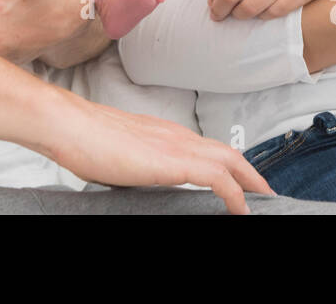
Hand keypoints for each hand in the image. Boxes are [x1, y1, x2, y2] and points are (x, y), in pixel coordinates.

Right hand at [36, 90, 274, 214]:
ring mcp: (177, 145)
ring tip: (263, 202)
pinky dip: (235, 194)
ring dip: (251, 182)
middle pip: (227, 151)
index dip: (228, 165)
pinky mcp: (174, 160)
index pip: (207, 148)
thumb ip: (137, 165)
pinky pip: (218, 177)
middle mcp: (176, 135)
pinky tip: (241, 210)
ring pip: (230, 160)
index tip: (239, 182)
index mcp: (164, 133)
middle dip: (251, 174)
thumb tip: (136, 178)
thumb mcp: (119, 155)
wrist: (70, 125)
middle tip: (265, 194)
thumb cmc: (83, 139)